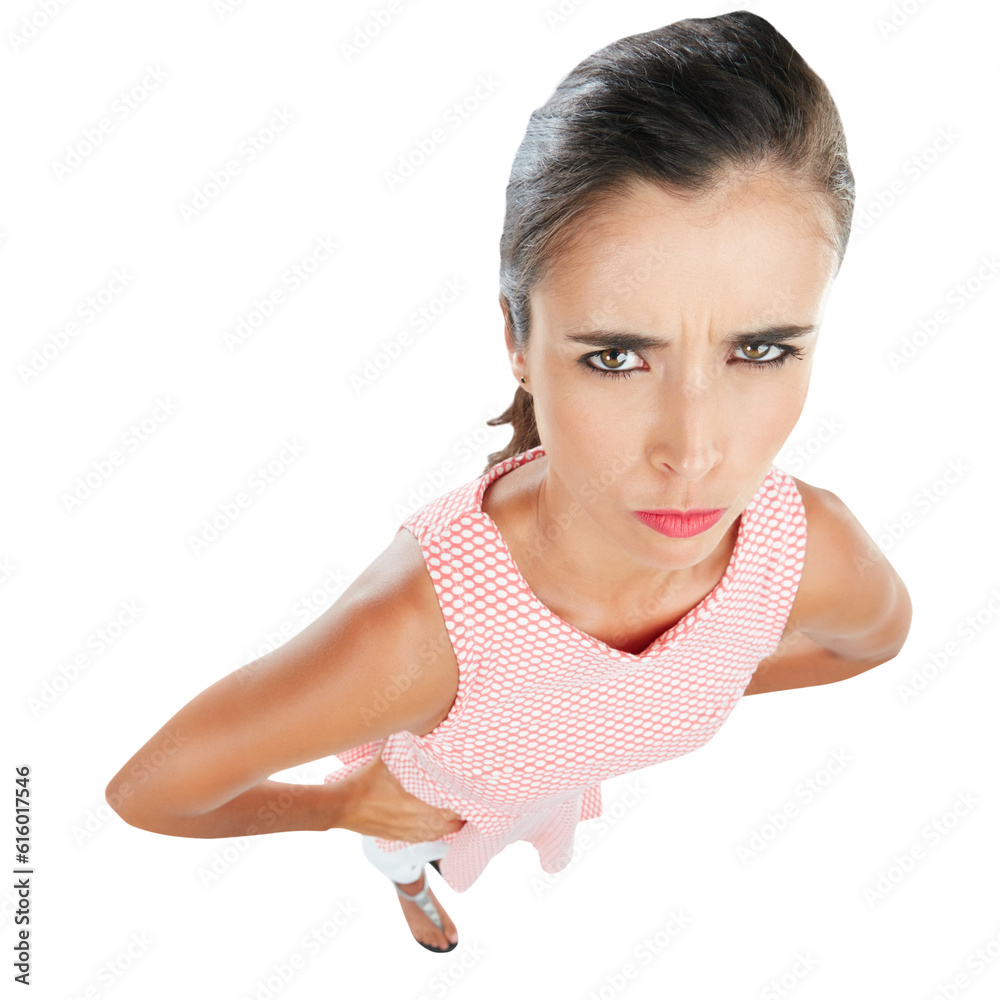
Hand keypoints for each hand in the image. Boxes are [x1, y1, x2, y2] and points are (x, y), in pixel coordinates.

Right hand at [333, 746, 465, 842]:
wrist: (339, 807)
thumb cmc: (360, 783)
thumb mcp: (382, 760)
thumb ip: (396, 744)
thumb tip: (406, 723)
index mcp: (412, 804)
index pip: (445, 811)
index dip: (460, 808)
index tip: (471, 798)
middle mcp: (411, 821)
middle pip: (444, 826)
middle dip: (459, 820)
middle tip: (471, 809)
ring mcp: (402, 831)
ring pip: (433, 835)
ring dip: (447, 830)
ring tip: (460, 822)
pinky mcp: (394, 836)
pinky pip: (419, 839)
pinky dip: (432, 836)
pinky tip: (437, 832)